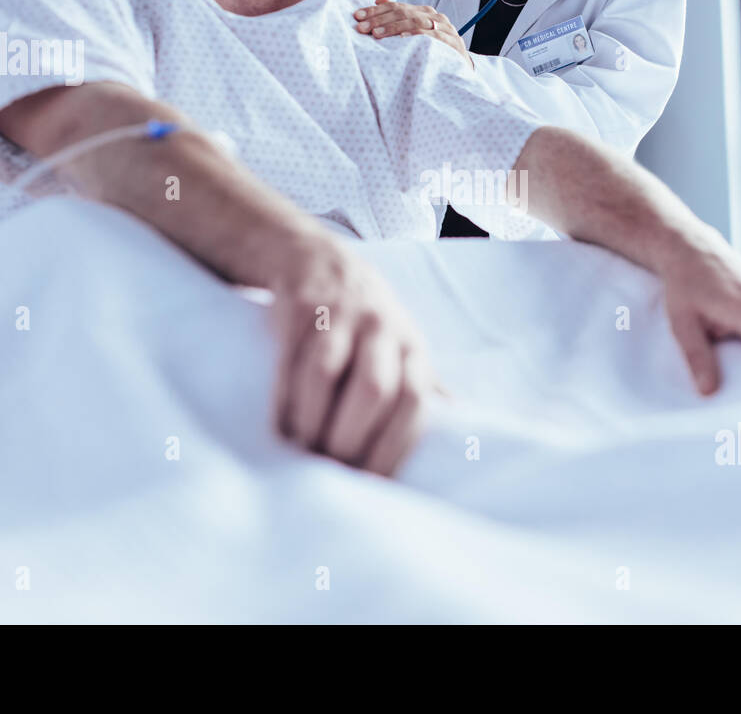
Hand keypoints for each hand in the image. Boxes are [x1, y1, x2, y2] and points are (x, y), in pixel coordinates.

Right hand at [267, 233, 439, 474]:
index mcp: (411, 347)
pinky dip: (283, 399)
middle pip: (374, 390)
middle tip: (330, 468)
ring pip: (326, 374)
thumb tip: (462, 440)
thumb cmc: (364, 321)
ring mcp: (341, 314)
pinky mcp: (301, 308)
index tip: (371, 482)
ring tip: (300, 451)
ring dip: (312, 421)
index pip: (414, 401)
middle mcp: (381, 328)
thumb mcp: (402, 346)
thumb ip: (424, 389)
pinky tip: (279, 427)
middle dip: (349, 438)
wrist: (316, 258)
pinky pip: (290, 359)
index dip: (394, 445)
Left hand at [354, 0, 472, 70]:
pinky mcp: (451, 43)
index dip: (375, 11)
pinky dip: (416, 36)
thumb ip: (401, 16)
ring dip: (394, 27)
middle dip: (380, 19)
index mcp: (425, 12)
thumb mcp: (417, 31)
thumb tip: (379, 0)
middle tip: (362, 27)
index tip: (357, 17)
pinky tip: (402, 39)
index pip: (396, 7)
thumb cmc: (436, 50)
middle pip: (403, 13)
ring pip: (415, 22)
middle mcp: (435, 17)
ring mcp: (445, 29)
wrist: (462, 67)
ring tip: (376, 34)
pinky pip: (432, 37)